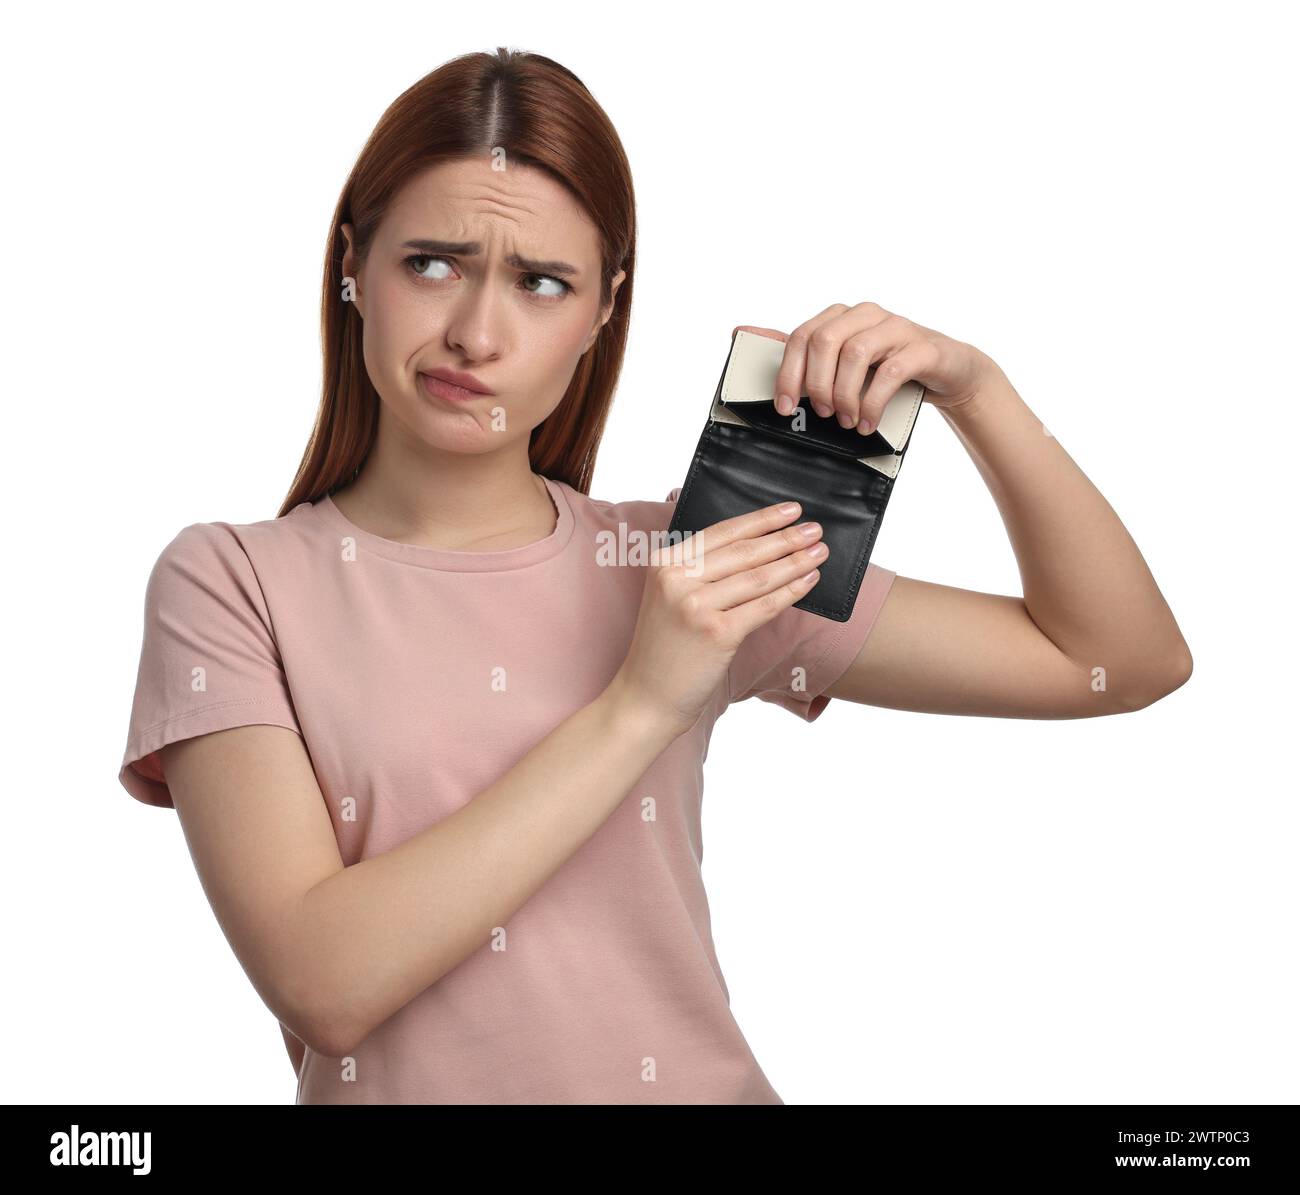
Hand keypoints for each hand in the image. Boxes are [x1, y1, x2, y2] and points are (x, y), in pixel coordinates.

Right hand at [612, 502, 828, 736]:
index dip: (761, 519)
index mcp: (664, 563)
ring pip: (758, 577)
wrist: (647, 696)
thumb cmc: (665, 647)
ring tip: (820, 552)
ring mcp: (696, 606)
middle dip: (785, 538)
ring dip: (794, 562)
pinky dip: (791, 592)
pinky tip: (809, 581)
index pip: (723, 532)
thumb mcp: (669, 597)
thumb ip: (699, 570)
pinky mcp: (716, 633)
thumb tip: (758, 547)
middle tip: (815, 529)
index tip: (790, 510)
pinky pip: (764, 606)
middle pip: (744, 552)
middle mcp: (677, 579)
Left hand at [734, 301, 1001, 432]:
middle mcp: (866, 315)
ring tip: (845, 421)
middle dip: (816, 384)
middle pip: (825, 341)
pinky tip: (868, 424)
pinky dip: (874, 401)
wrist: (948, 372)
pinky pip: (891, 370)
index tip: (784, 408)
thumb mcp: (841, 364)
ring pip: (856, 353)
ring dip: (844, 394)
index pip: (801, 336)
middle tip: (820, 414)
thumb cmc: (887, 370)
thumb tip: (741, 331)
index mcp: (841, 317)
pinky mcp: (922, 346)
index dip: (788, 373)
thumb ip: (799, 351)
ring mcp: (897, 327)